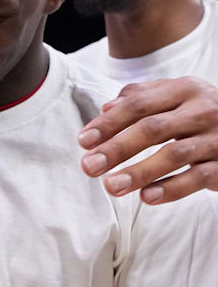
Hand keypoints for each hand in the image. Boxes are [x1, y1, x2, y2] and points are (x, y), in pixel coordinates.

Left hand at [77, 76, 217, 203]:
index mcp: (184, 90)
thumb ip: (140, 98)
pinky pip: (198, 177)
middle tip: (89, 166)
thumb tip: (106, 109)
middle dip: (117, 148)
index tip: (84, 141)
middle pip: (153, 129)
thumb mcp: (174, 98)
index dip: (109, 123)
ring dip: (140, 172)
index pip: (139, 105)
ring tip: (111, 186)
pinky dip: (172, 188)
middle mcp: (203, 110)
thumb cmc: (197, 115)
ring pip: (175, 155)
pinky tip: (147, 197)